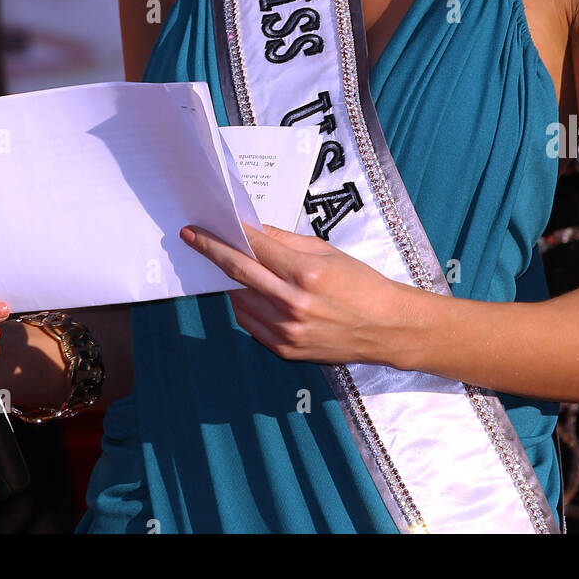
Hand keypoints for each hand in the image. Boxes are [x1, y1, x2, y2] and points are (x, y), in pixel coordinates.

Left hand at [180, 221, 411, 366]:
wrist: (386, 328)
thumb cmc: (361, 283)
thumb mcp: (326, 251)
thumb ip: (285, 242)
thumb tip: (253, 230)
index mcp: (305, 273)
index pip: (252, 249)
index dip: (223, 236)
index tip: (201, 228)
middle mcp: (292, 303)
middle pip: (238, 273)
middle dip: (211, 253)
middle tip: (192, 239)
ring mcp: (287, 331)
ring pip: (239, 300)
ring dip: (227, 280)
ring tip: (224, 264)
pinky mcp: (285, 350)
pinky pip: (250, 323)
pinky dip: (242, 304)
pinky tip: (245, 291)